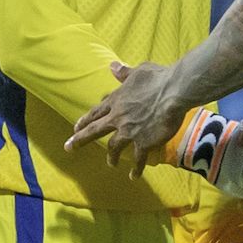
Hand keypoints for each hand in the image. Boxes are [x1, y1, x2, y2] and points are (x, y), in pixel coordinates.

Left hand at [66, 62, 185, 177]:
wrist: (174, 92)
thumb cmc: (158, 78)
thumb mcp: (138, 72)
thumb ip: (124, 72)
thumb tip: (112, 66)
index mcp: (116, 100)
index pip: (96, 112)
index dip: (85, 120)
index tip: (75, 127)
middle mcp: (118, 117)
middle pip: (95, 130)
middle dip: (80, 139)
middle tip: (69, 147)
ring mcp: (130, 131)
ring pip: (114, 147)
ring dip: (111, 157)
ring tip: (110, 164)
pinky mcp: (144, 142)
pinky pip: (138, 159)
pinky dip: (135, 169)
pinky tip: (133, 176)